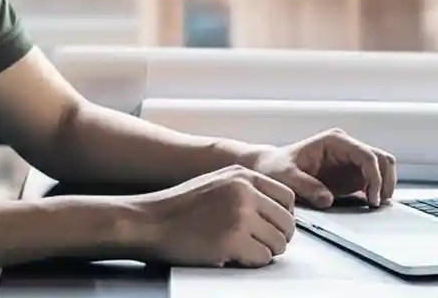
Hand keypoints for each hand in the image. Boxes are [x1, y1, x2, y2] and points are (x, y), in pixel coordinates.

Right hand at [130, 164, 295, 267]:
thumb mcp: (216, 183)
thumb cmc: (177, 207)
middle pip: (287, 222)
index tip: (274, 226)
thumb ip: (245, 190)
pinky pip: (262, 258)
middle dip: (278, 237)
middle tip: (263, 244)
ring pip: (278, 242)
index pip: (287, 197)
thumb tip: (272, 210)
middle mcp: (245, 191)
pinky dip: (252, 262)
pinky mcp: (233, 239)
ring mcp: (240, 214)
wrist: (149, 221)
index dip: (283, 216)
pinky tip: (236, 256)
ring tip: (246, 250)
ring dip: (266, 252)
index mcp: (243, 175)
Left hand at [251, 128, 396, 208]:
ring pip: (382, 166)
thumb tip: (328, 199)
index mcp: (334, 141)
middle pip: (380, 158)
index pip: (366, 155)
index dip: (375, 176)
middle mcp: (346, 147)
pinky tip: (371, 203)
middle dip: (386, 180)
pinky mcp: (350, 174)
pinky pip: (374, 179)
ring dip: (385, 184)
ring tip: (378, 203)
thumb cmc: (275, 167)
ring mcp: (350, 159)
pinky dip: (378, 190)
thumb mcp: (285, 176)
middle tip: (379, 203)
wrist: (270, 168)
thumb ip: (305, 185)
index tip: (372, 198)